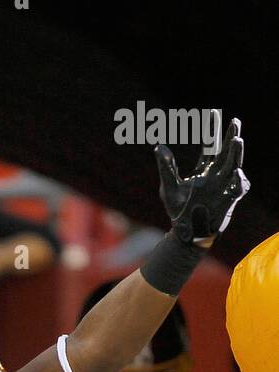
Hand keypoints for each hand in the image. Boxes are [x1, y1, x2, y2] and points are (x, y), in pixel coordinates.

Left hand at [155, 117, 248, 243]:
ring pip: (235, 165)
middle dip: (231, 137)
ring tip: (237, 140)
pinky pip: (238, 188)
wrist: (184, 233)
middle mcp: (217, 175)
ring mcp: (224, 187)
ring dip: (237, 153)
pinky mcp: (229, 200)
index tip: (214, 114)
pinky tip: (236, 172)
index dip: (212, 131)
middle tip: (235, 122)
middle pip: (227, 152)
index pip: (210, 147)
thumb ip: (166, 167)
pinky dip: (238, 180)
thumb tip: (158, 146)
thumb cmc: (177, 211)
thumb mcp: (169, 187)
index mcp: (204, 170)